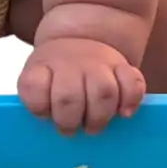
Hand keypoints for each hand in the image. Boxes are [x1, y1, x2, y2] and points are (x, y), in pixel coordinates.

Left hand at [17, 36, 145, 133]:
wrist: (77, 39)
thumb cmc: (54, 74)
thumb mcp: (36, 80)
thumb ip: (37, 100)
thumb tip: (48, 122)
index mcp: (41, 66)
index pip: (34, 87)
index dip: (39, 107)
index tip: (44, 114)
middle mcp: (69, 63)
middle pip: (69, 97)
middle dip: (69, 120)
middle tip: (71, 128)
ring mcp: (98, 63)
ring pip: (103, 92)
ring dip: (99, 116)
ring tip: (93, 125)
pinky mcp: (122, 67)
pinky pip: (133, 83)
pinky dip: (131, 100)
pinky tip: (124, 113)